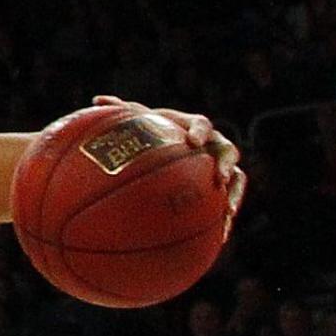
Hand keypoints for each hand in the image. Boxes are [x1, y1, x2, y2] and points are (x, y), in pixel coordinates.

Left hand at [92, 96, 243, 224]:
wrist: (170, 149)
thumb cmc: (153, 134)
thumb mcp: (139, 123)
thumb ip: (123, 111)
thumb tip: (97, 98)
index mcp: (195, 127)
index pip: (202, 124)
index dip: (199, 131)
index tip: (192, 141)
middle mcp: (214, 145)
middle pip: (228, 151)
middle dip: (225, 164)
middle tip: (219, 177)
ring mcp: (221, 166)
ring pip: (237, 178)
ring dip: (234, 194)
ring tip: (227, 212)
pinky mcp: (222, 187)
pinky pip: (229, 202)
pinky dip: (226, 218)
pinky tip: (221, 237)